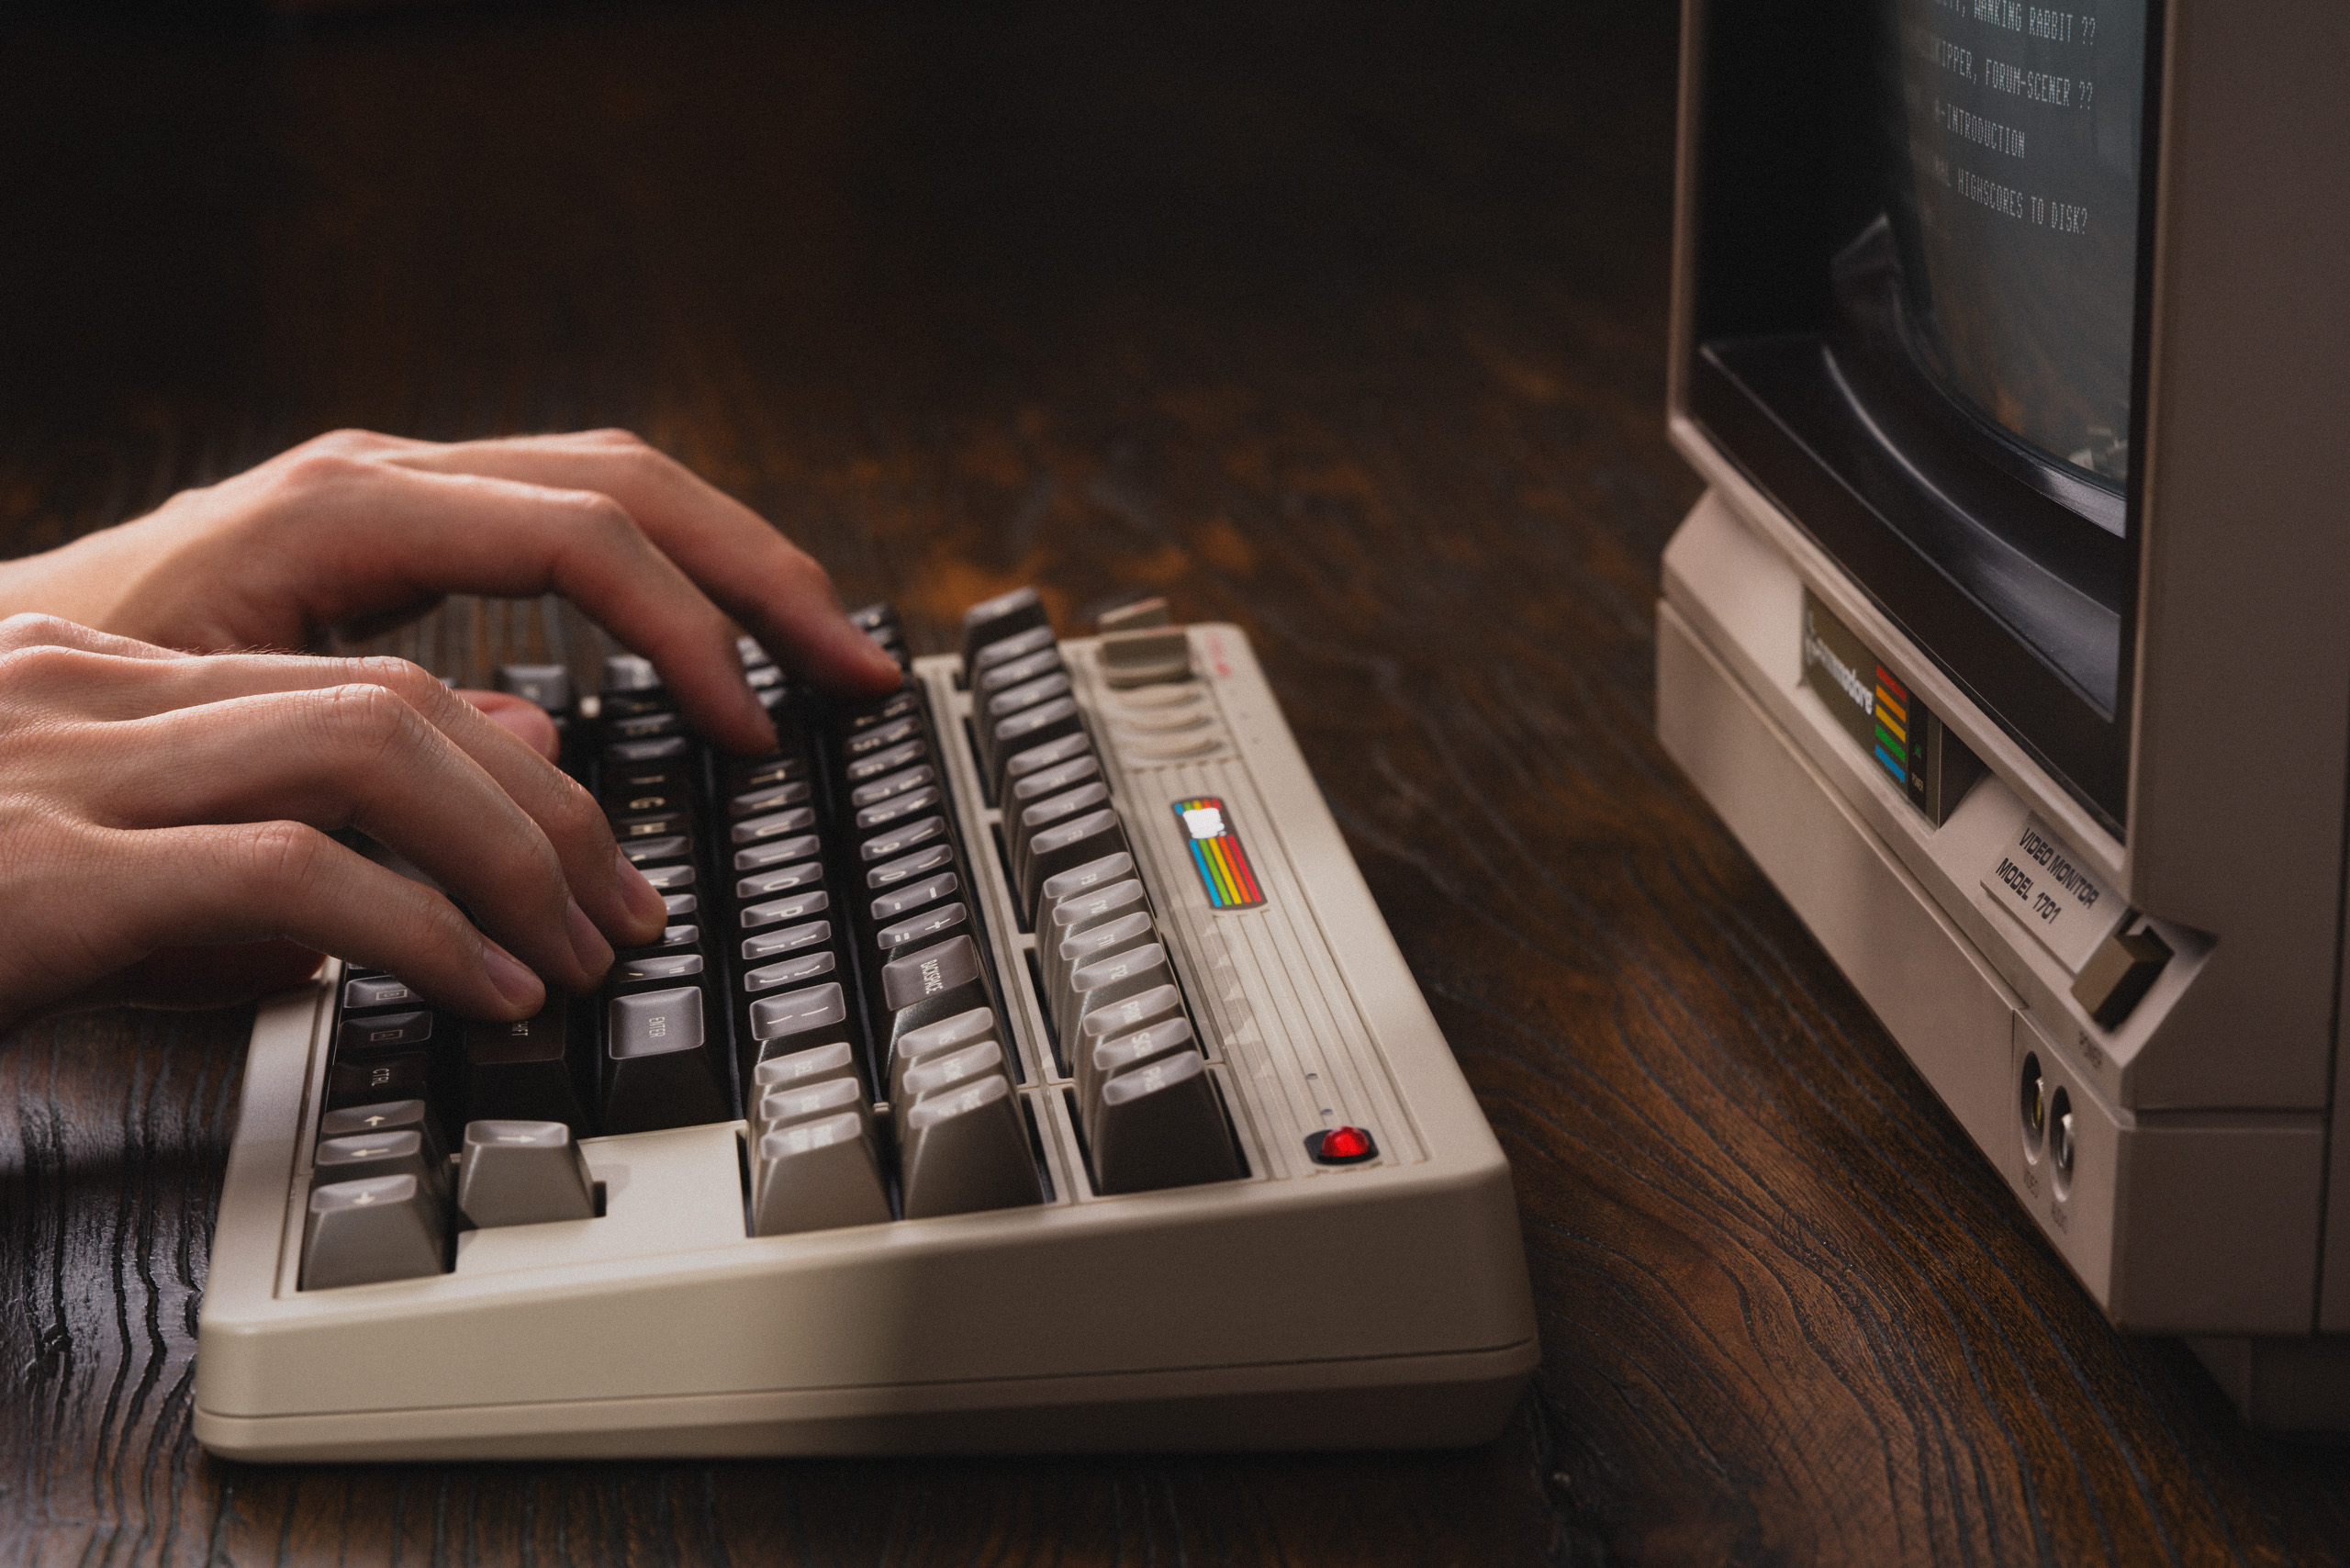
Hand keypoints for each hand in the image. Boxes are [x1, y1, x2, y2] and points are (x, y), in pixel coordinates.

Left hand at [0, 428, 902, 753]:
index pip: (583, 539)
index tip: (754, 725)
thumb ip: (384, 738)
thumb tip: (550, 744)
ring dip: (734, 562)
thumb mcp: (217, 734)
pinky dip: (665, 571)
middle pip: (634, 484)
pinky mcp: (404, 530)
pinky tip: (705, 630)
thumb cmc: (82, 705)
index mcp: (348, 511)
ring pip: (619, 484)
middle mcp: (386, 477)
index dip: (693, 629)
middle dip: (763, 575)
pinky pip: (574, 519)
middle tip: (858, 663)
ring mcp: (400, 493)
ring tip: (820, 640)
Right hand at [0, 615, 674, 1028]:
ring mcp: (67, 758)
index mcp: (113, 670)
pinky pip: (290, 867)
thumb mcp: (120, 871)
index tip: (605, 859)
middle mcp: (95, 681)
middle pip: (404, 693)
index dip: (528, 765)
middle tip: (630, 914)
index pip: (379, 677)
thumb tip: (500, 761)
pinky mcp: (45, 866)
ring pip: (370, 742)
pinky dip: (422, 930)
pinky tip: (485, 992)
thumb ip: (285, 818)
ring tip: (576, 954)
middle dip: (554, 807)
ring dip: (510, 856)